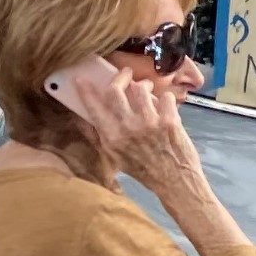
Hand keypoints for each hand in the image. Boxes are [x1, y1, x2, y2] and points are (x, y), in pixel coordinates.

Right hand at [72, 67, 202, 191]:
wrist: (175, 181)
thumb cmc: (144, 169)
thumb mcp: (114, 157)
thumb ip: (97, 136)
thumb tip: (81, 118)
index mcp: (111, 137)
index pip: (94, 106)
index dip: (86, 90)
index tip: (82, 79)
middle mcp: (128, 128)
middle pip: (116, 90)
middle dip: (120, 76)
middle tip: (125, 73)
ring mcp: (150, 123)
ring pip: (141, 89)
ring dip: (144, 85)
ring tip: (147, 88)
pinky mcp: (170, 121)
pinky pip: (165, 97)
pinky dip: (165, 97)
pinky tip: (165, 104)